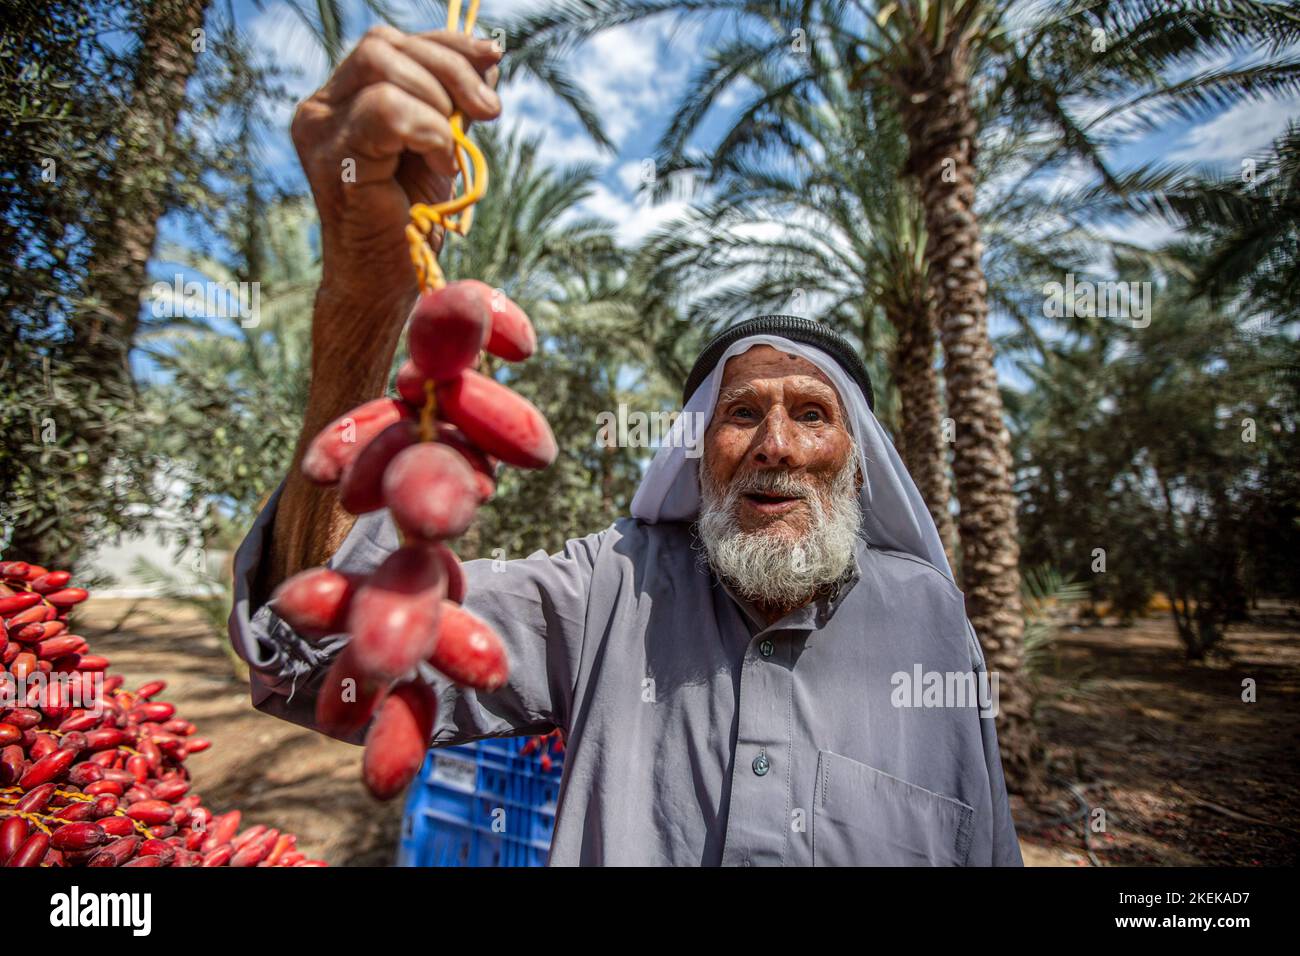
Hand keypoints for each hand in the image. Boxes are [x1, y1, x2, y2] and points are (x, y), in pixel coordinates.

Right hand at [292, 26, 501, 328]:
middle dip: (449, 69)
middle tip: (487, 112)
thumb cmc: (412, 218)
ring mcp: (320, 132)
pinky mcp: (334, 159)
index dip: (446, 45)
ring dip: (437, 103)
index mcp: (340, 98)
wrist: (387, 281)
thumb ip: (452, 98)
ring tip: (451, 151)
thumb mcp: (439, 142)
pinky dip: (428, 130)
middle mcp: (320, 109)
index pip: (389, 41)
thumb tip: (489, 54)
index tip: (493, 60)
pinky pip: (386, 110)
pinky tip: (441, 164)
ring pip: (382, 67)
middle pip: (382, 44)